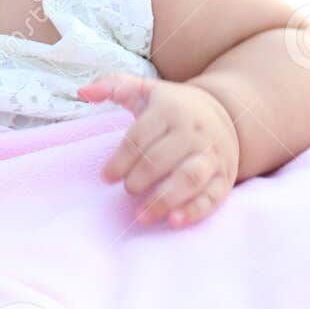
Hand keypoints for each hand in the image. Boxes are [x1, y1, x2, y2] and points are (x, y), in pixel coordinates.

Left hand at [79, 73, 239, 229]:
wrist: (228, 112)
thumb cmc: (174, 105)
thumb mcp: (146, 89)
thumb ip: (113, 86)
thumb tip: (82, 92)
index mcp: (170, 109)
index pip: (140, 137)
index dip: (120, 160)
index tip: (105, 178)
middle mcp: (193, 131)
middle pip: (161, 159)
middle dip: (138, 179)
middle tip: (127, 190)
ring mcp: (212, 154)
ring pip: (189, 178)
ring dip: (163, 200)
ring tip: (140, 216)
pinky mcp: (225, 176)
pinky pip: (212, 196)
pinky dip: (194, 211)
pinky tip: (173, 222)